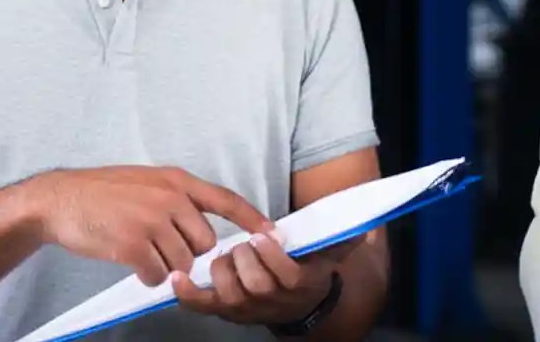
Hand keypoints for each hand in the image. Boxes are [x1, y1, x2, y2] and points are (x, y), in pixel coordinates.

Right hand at [33, 166, 272, 285]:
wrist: (60, 200)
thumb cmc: (102, 192)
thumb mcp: (146, 180)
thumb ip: (174, 196)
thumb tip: (198, 220)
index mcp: (176, 180)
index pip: (225, 199)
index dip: (252, 219)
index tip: (274, 233)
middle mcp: (169, 198)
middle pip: (204, 242)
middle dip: (188, 252)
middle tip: (161, 247)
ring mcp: (152, 221)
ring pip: (182, 262)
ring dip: (165, 266)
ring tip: (141, 252)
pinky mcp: (133, 244)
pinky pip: (158, 275)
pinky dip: (148, 276)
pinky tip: (132, 263)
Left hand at [172, 232, 363, 327]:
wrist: (295, 305)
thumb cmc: (308, 270)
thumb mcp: (329, 254)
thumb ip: (343, 239)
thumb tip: (364, 230)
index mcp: (298, 285)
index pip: (286, 276)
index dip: (273, 256)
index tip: (265, 235)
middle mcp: (270, 301)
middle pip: (254, 282)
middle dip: (247, 257)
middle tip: (246, 242)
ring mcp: (244, 308)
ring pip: (229, 290)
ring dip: (224, 268)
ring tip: (228, 254)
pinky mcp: (222, 309)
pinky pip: (201, 305)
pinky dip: (186, 293)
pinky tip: (176, 277)